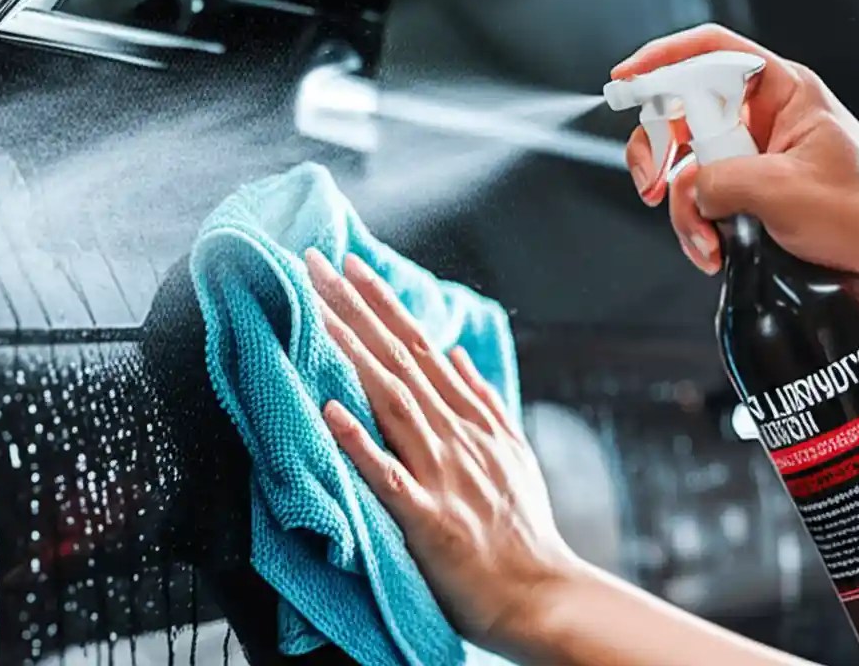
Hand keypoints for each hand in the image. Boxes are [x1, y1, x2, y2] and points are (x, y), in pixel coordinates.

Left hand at [304, 249, 816, 665]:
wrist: (544, 597)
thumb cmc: (523, 531)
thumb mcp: (514, 454)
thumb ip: (483, 401)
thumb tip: (456, 353)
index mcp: (469, 420)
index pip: (416, 348)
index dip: (381, 304)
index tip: (348, 266)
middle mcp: (454, 436)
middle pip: (398, 360)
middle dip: (356, 308)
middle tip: (315, 262)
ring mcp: (442, 475)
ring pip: (392, 401)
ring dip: (353, 354)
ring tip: (316, 312)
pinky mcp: (428, 519)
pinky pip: (388, 476)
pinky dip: (360, 442)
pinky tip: (330, 410)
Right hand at [614, 23, 858, 277]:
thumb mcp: (783, 189)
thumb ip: (720, 179)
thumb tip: (689, 189)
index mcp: (781, 93)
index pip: (710, 53)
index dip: (663, 60)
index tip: (626, 82)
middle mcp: (758, 119)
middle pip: (679, 113)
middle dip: (658, 153)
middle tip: (653, 181)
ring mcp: (745, 156)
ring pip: (681, 167)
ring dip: (681, 208)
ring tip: (705, 236)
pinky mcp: (739, 191)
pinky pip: (694, 201)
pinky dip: (693, 227)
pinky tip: (713, 247)